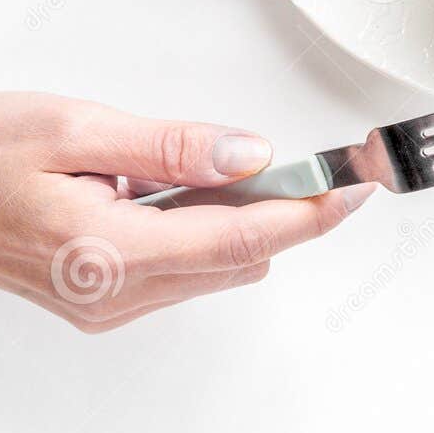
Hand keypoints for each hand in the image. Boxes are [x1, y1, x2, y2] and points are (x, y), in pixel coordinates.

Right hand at [0, 92, 373, 331]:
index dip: (311, 213)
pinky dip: (201, 229)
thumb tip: (250, 155)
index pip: (242, 238)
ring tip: (210, 164)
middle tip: (304, 160)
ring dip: (236, 217)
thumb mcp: (77, 127)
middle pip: (239, 257)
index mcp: (109, 253)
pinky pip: (182, 268)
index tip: (357, 188)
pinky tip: (173, 190)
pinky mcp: (100, 301)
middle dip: (280, 209)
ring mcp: (106, 305)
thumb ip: (171, 146)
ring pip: (215, 265)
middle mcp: (112, 295)